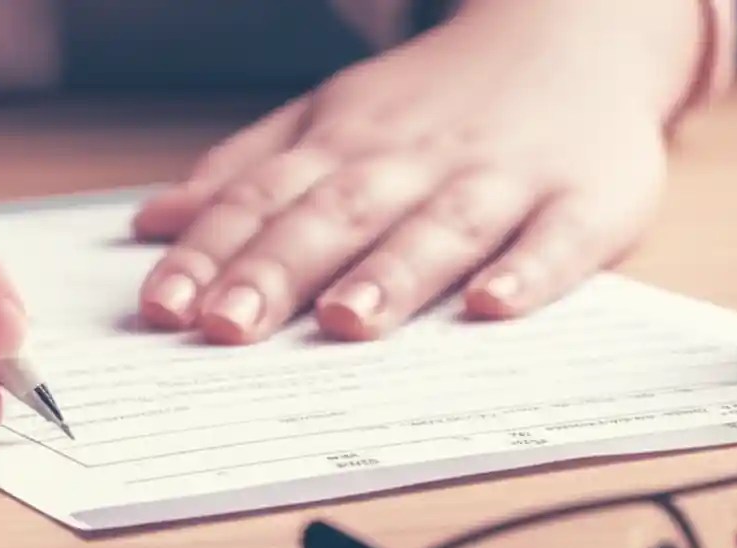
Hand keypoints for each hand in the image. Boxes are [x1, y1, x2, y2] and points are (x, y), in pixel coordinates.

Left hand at [133, 0, 700, 343]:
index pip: (265, 200)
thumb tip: (153, 222)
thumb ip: (247, 171)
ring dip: (391, 274)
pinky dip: (530, 271)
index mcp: (347, 144)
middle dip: (279, 270)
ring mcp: (500, 178)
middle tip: (226, 325)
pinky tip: (496, 307)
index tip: (163, 307)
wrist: (575, 32)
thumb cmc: (437, 99)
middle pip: (339, 215)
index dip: (211, 252)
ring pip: (440, 226)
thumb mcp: (330, 118)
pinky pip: (558, 238)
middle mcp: (414, 160)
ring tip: (346, 319)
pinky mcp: (583, 201)